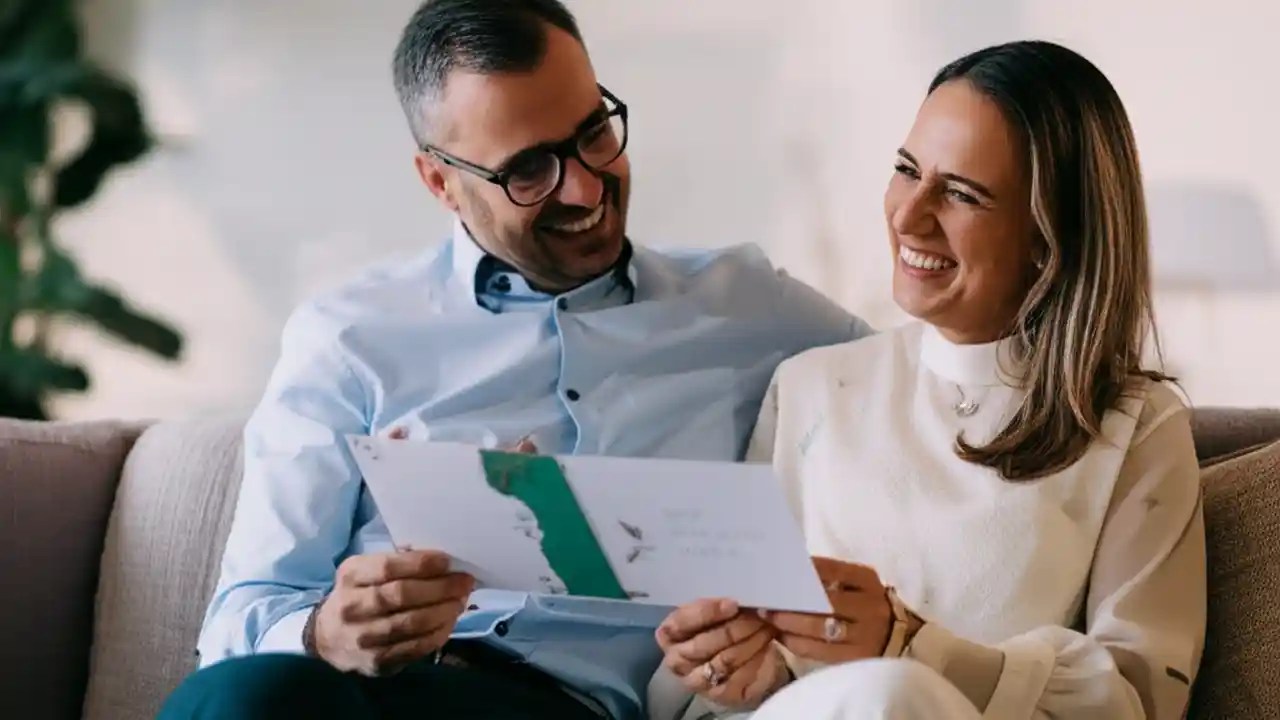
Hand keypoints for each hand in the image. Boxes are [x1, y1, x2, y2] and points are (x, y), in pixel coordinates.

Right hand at [312, 549, 473, 675]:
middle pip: (401, 595)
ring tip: (460, 601)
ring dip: (443, 611)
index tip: (447, 561)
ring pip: (410, 624)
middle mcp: (352, 607)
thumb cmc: (358, 594)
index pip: (387, 567)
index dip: (420, 564)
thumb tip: (441, 561)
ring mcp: (362, 638)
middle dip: (439, 587)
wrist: (328, 637)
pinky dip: (437, 634)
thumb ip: (397, 563)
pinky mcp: (375, 662)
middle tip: (463, 582)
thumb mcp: (365, 571)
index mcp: (350, 576)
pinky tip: (449, 622)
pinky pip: (414, 648)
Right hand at [656, 598, 790, 709]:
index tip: (733, 605)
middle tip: (758, 616)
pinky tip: (768, 649)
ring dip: (750, 642)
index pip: (682, 622)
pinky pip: (739, 677)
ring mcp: (696, 681)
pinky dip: (756, 660)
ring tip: (766, 629)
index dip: (708, 612)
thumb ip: (718, 606)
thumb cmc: (721, 629)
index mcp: (670, 634)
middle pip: (704, 644)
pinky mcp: (719, 695)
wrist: (739, 662)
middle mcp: (677, 660)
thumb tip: (741, 598)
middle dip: (735, 627)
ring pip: (724, 660)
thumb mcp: (715, 614)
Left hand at [764, 556, 903, 663]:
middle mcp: (869, 607)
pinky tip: (782, 636)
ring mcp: (865, 635)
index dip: (803, 573)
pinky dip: (796, 643)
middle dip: (791, 603)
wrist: (897, 636)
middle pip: (825, 603)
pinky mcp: (855, 658)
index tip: (777, 574)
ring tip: (770, 619)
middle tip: (766, 602)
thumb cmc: (865, 603)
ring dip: (790, 624)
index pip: (832, 570)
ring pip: (820, 629)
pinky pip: (819, 651)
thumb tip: (789, 569)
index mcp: (867, 580)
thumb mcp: (856, 583)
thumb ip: (828, 575)